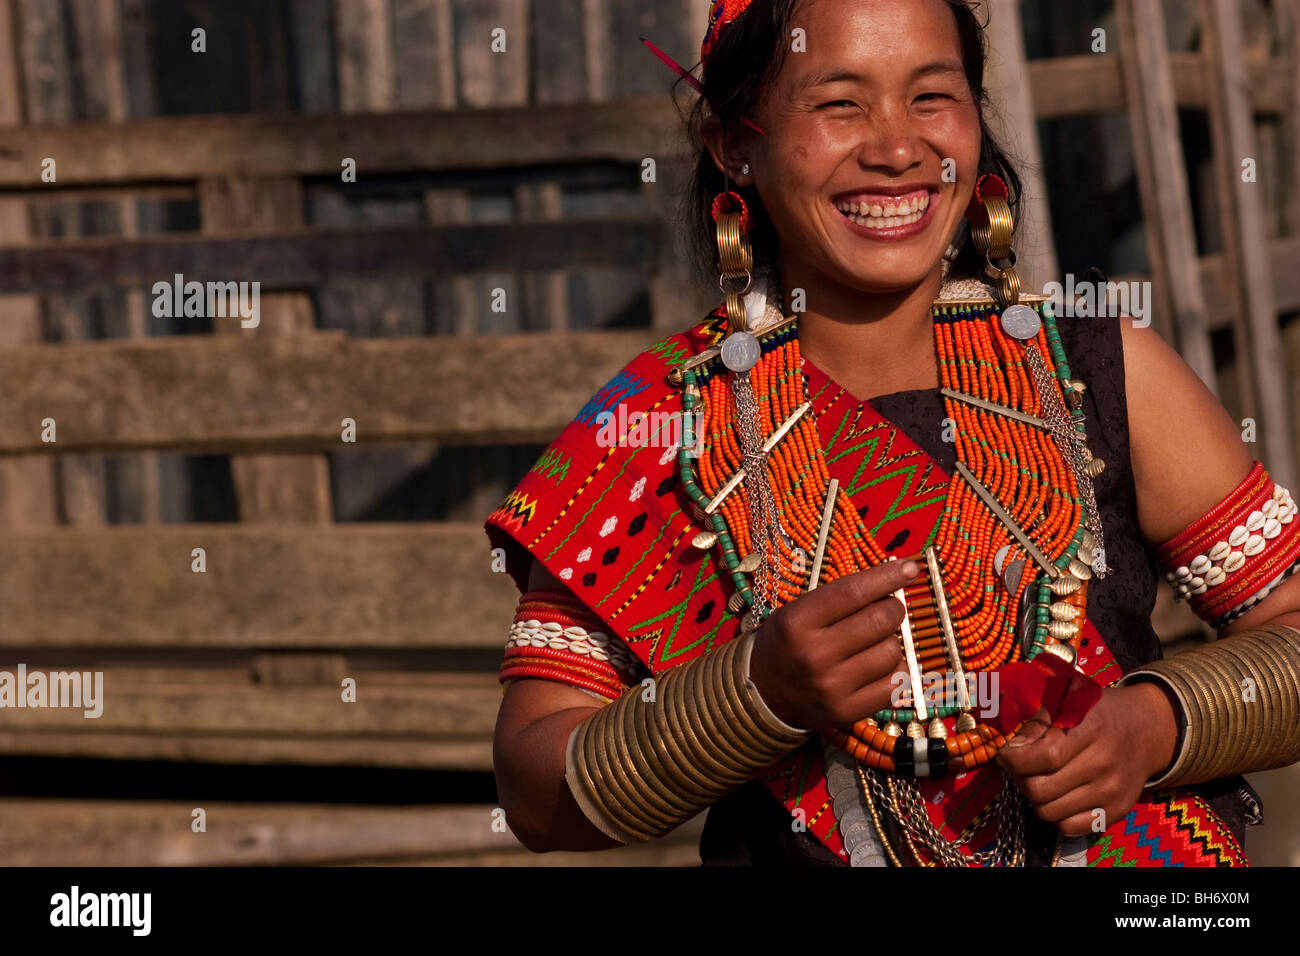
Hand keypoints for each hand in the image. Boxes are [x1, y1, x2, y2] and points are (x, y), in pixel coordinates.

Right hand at [747, 559, 919, 730]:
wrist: (763, 693)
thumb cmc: (787, 642)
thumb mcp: (798, 611)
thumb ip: (841, 598)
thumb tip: (895, 579)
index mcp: (797, 622)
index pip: (853, 592)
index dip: (887, 576)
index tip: (910, 568)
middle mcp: (814, 654)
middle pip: (880, 620)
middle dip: (893, 609)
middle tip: (888, 609)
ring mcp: (832, 686)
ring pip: (892, 651)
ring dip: (892, 641)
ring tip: (876, 642)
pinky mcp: (847, 710)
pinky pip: (895, 683)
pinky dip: (896, 669)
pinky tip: (881, 664)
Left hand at [995, 682, 1178, 836]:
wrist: (1146, 730)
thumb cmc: (1097, 713)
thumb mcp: (1066, 703)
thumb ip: (1035, 725)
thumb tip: (1010, 751)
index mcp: (1090, 729)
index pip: (1043, 757)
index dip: (1015, 760)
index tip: (1007, 754)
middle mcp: (1104, 763)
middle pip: (1040, 789)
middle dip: (1021, 779)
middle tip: (1022, 768)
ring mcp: (1112, 791)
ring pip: (1049, 812)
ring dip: (1035, 798)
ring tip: (1039, 780)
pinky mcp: (1117, 811)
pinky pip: (1069, 828)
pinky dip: (1056, 815)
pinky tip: (1058, 796)